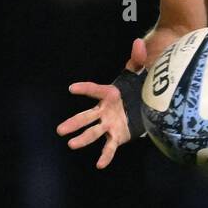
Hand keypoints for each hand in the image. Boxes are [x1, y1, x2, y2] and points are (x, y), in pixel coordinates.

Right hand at [55, 38, 146, 168]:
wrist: (147, 105)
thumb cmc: (137, 88)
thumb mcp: (138, 73)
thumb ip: (138, 59)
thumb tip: (139, 42)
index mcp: (109, 94)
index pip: (95, 90)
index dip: (84, 89)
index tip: (72, 88)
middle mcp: (105, 110)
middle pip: (87, 117)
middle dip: (74, 123)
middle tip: (60, 129)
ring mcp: (110, 124)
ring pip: (94, 132)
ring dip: (83, 138)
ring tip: (71, 144)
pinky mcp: (118, 136)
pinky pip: (110, 147)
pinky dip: (105, 155)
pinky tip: (100, 164)